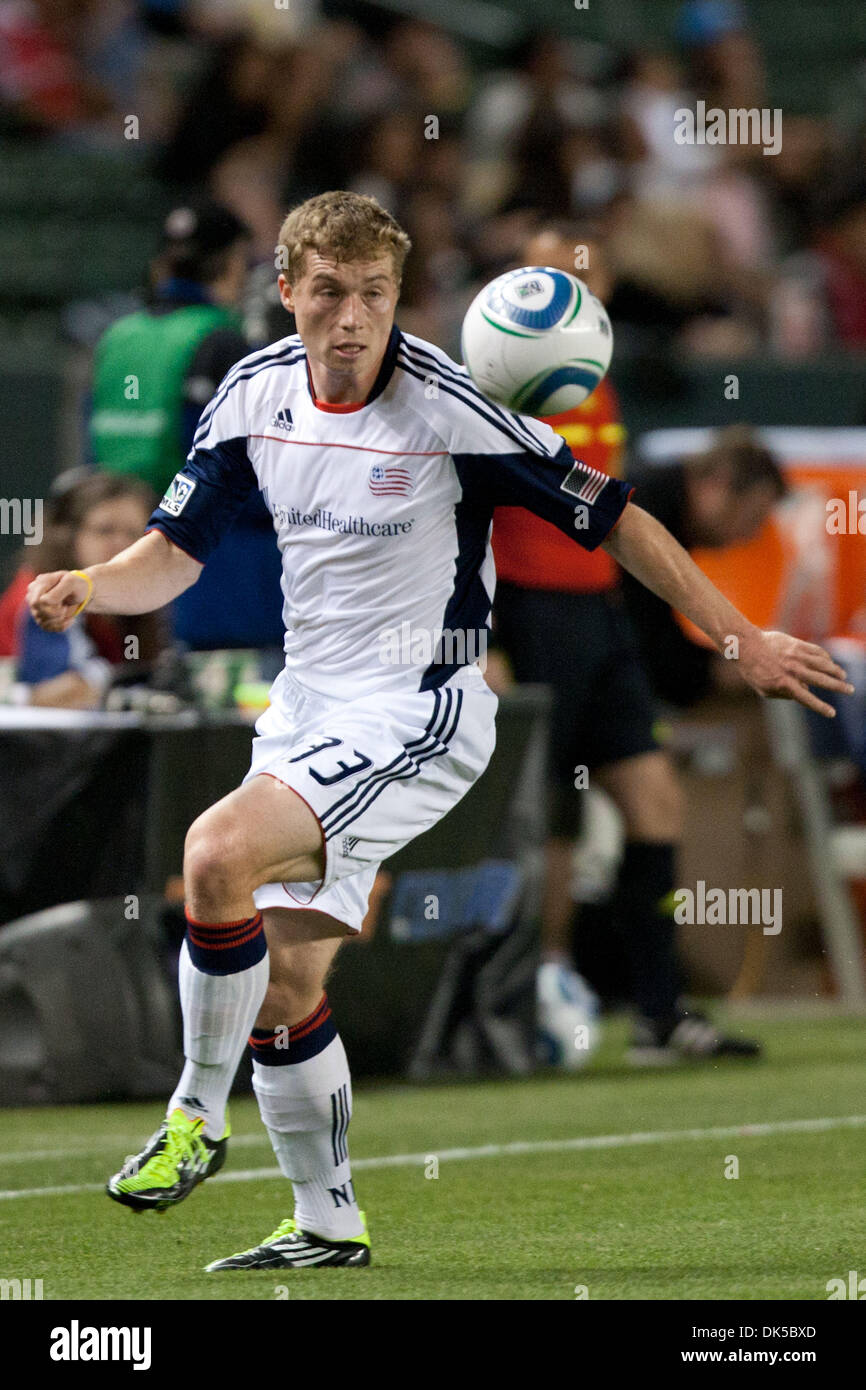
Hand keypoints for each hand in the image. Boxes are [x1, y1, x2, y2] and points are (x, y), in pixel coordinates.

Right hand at [26, 570, 90, 632]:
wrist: (81, 592)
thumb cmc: (76, 584)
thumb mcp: (71, 583)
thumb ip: (58, 591)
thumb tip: (43, 601)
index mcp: (37, 585)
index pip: (36, 602)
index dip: (51, 606)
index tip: (62, 602)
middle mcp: (33, 597)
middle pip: (38, 613)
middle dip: (55, 613)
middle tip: (65, 607)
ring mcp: (36, 608)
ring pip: (42, 622)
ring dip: (59, 619)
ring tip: (66, 610)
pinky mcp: (42, 619)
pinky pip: (48, 628)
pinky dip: (61, 625)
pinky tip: (69, 619)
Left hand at [735, 629, 853, 717]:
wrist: (746, 646)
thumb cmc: (754, 671)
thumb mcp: (765, 689)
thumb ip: (784, 694)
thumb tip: (804, 692)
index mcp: (784, 684)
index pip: (807, 699)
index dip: (820, 707)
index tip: (832, 713)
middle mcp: (793, 670)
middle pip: (822, 680)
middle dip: (838, 687)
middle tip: (850, 690)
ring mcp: (796, 656)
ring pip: (823, 664)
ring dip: (836, 671)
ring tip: (843, 676)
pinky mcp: (797, 645)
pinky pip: (817, 651)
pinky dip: (826, 658)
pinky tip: (830, 662)